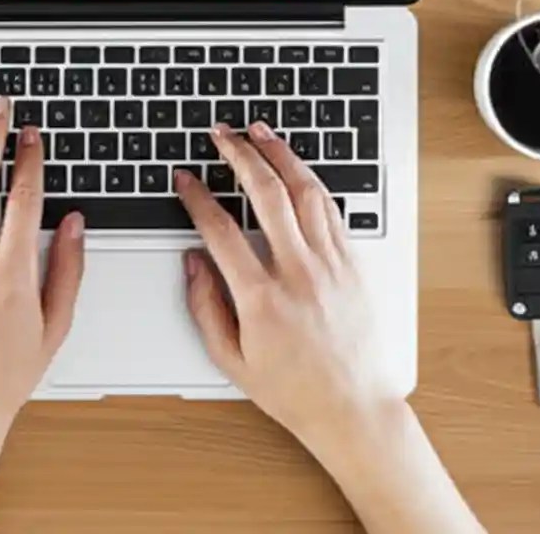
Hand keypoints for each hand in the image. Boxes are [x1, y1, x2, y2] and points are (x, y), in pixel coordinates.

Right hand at [173, 121, 396, 442]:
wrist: (352, 406)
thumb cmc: (294, 390)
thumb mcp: (231, 360)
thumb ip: (205, 306)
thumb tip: (193, 261)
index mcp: (262, 300)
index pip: (221, 230)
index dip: (197, 197)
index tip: (185, 179)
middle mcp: (299, 274)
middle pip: (267, 194)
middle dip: (240, 155)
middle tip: (222, 134)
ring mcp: (332, 265)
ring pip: (306, 192)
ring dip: (281, 155)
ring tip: (260, 133)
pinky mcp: (354, 264)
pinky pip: (332, 210)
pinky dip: (312, 182)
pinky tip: (297, 169)